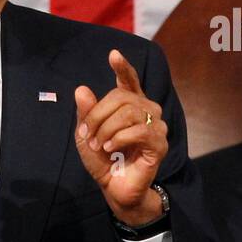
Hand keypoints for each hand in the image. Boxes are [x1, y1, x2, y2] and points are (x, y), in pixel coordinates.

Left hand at [74, 50, 168, 226]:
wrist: (113, 187)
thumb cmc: (102, 159)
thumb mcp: (86, 134)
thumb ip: (85, 112)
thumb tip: (81, 89)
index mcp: (130, 104)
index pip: (129, 80)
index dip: (123, 67)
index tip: (113, 54)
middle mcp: (147, 110)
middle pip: (121, 97)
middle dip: (98, 114)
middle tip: (87, 133)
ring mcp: (156, 126)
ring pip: (129, 112)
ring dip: (107, 129)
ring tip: (98, 144)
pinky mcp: (160, 144)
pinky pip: (140, 130)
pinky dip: (120, 138)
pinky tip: (110, 148)